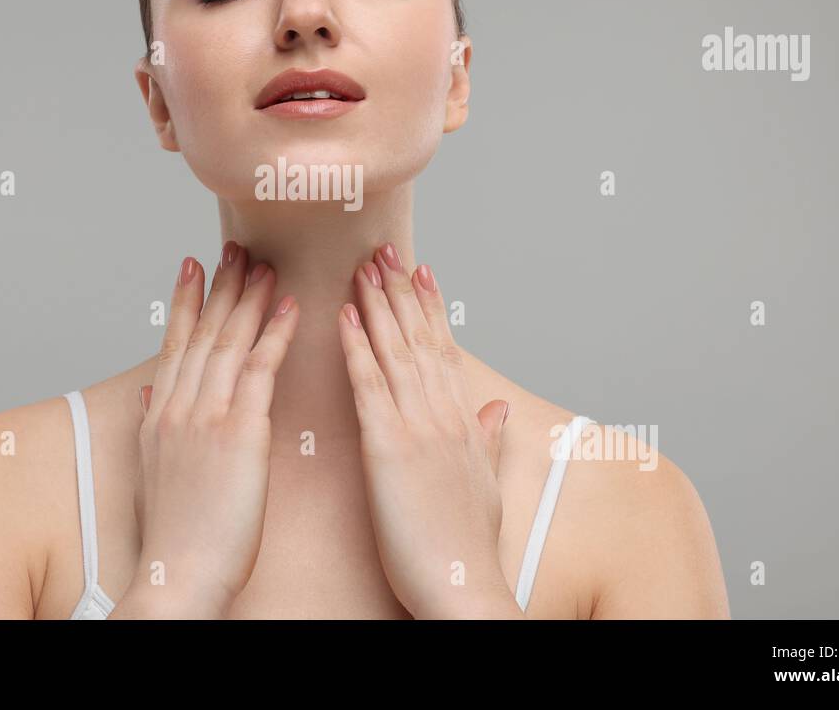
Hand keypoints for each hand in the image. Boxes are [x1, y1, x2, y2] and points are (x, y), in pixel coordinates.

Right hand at [118, 242, 297, 618]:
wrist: (179, 575)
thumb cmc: (177, 536)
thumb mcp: (154, 475)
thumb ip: (155, 429)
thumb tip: (150, 400)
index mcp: (159, 417)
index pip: (173, 343)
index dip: (184, 300)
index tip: (192, 265)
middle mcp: (178, 407)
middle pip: (202, 331)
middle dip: (220, 286)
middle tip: (236, 248)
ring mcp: (206, 416)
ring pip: (230, 341)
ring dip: (249, 298)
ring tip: (265, 263)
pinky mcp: (239, 433)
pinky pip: (261, 369)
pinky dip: (275, 333)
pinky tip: (290, 307)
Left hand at [336, 242, 518, 618]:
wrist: (464, 589)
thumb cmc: (468, 547)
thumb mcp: (487, 484)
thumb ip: (489, 438)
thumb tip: (497, 406)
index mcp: (463, 422)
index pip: (443, 348)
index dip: (429, 306)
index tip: (419, 270)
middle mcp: (443, 414)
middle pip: (419, 337)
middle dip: (399, 290)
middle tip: (384, 249)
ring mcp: (417, 427)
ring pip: (395, 350)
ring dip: (376, 304)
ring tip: (364, 266)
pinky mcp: (389, 448)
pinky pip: (368, 386)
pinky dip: (355, 347)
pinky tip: (342, 316)